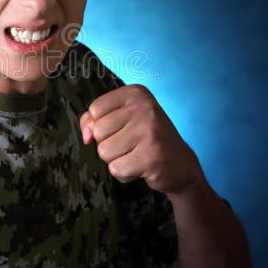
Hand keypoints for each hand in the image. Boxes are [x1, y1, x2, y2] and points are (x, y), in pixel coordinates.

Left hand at [80, 84, 203, 193]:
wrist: (181, 165)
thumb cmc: (146, 139)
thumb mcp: (123, 119)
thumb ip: (95, 119)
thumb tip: (86, 134)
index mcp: (136, 93)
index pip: (95, 109)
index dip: (102, 125)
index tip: (123, 129)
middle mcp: (144, 107)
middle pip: (98, 131)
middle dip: (109, 144)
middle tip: (132, 145)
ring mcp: (149, 131)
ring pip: (104, 151)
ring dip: (116, 160)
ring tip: (136, 155)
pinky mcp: (152, 156)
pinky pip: (116, 169)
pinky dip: (125, 174)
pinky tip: (141, 167)